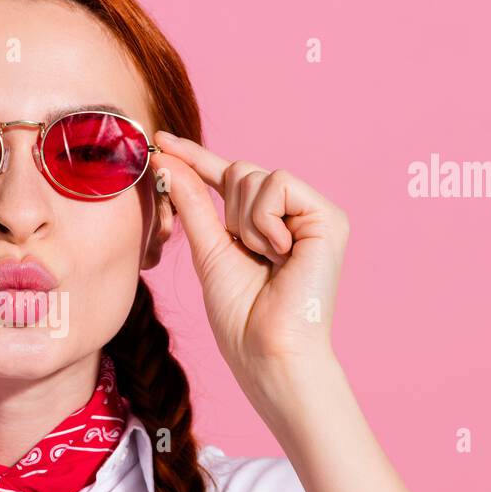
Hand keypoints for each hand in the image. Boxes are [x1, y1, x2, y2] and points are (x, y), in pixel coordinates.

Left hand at [152, 131, 349, 392]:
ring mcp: (315, 214)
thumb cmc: (241, 316)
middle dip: (228, 211)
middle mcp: (295, 214)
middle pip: (242, 171)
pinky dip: (265, 221)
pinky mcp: (330, 218)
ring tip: (265, 259)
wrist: (268, 352)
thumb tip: (166, 159)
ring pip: (257, 175)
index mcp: (269, 223)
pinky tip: (280, 253)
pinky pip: (279, 185)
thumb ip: (193, 204)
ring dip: (245, 222)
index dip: (195, 158)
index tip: (160, 140)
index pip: (228, 178)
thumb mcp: (208, 250)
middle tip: (245, 253)